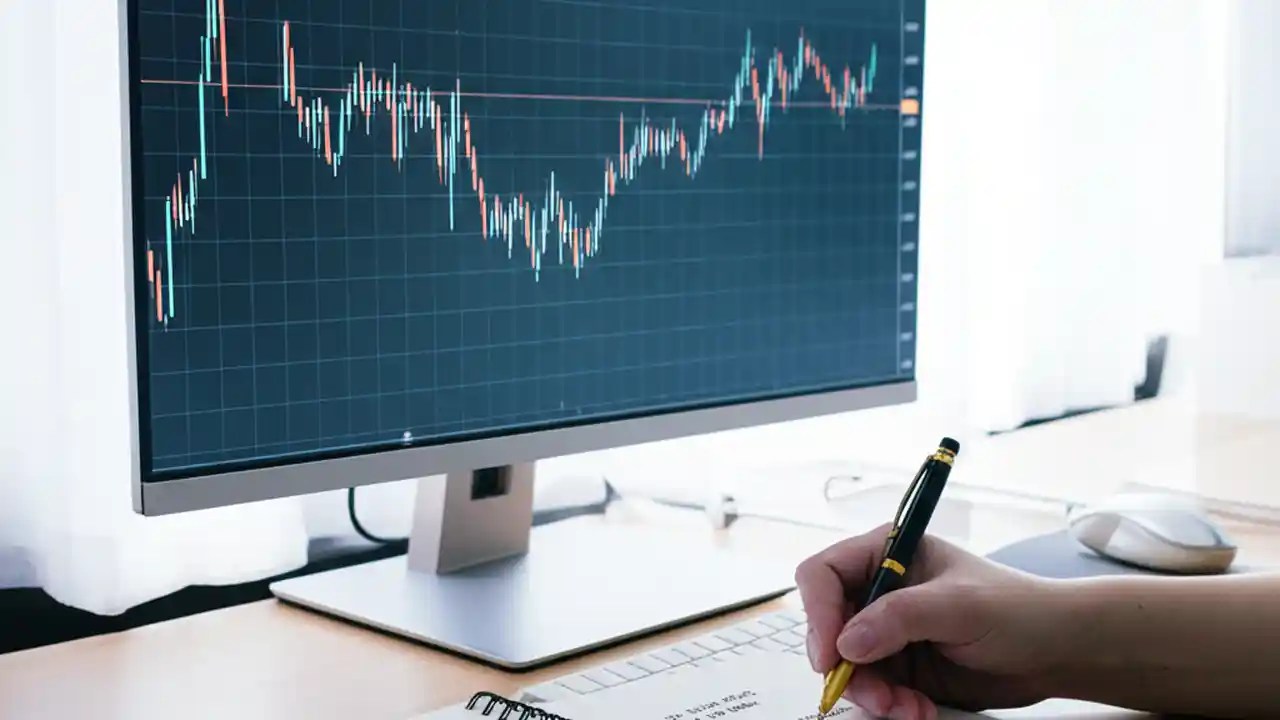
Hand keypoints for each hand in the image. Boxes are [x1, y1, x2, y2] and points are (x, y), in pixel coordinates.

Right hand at [795, 523, 1069, 718]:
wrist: (1057, 653)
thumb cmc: (1018, 610)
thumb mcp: (960, 606)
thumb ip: (900, 617)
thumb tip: (846, 641)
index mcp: (889, 553)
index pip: (825, 574)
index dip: (818, 610)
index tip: (830, 653)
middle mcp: (881, 590)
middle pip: (829, 626)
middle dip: (847, 666)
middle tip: (874, 694)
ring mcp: (888, 631)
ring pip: (847, 666)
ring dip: (871, 694)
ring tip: (906, 709)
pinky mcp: (901, 666)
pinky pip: (873, 690)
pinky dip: (888, 706)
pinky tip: (917, 710)